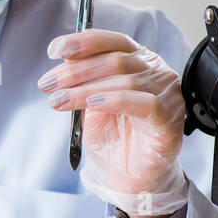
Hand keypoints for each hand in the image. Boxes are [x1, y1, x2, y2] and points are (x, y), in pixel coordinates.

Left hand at [39, 29, 187, 217]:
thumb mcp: (89, 104)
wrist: (129, 176)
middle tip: (48, 84)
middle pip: (115, 60)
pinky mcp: (169, 118)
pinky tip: (93, 104)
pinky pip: (143, 103)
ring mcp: (166, 94)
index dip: (84, 42)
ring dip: (84, 90)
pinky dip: (114, 100)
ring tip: (58, 101)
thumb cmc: (113, 138)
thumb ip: (82, 81)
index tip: (55, 51)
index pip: (113, 41)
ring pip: (124, 81)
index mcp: (137, 61)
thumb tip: (62, 61)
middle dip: (74, 71)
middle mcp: (155, 72)